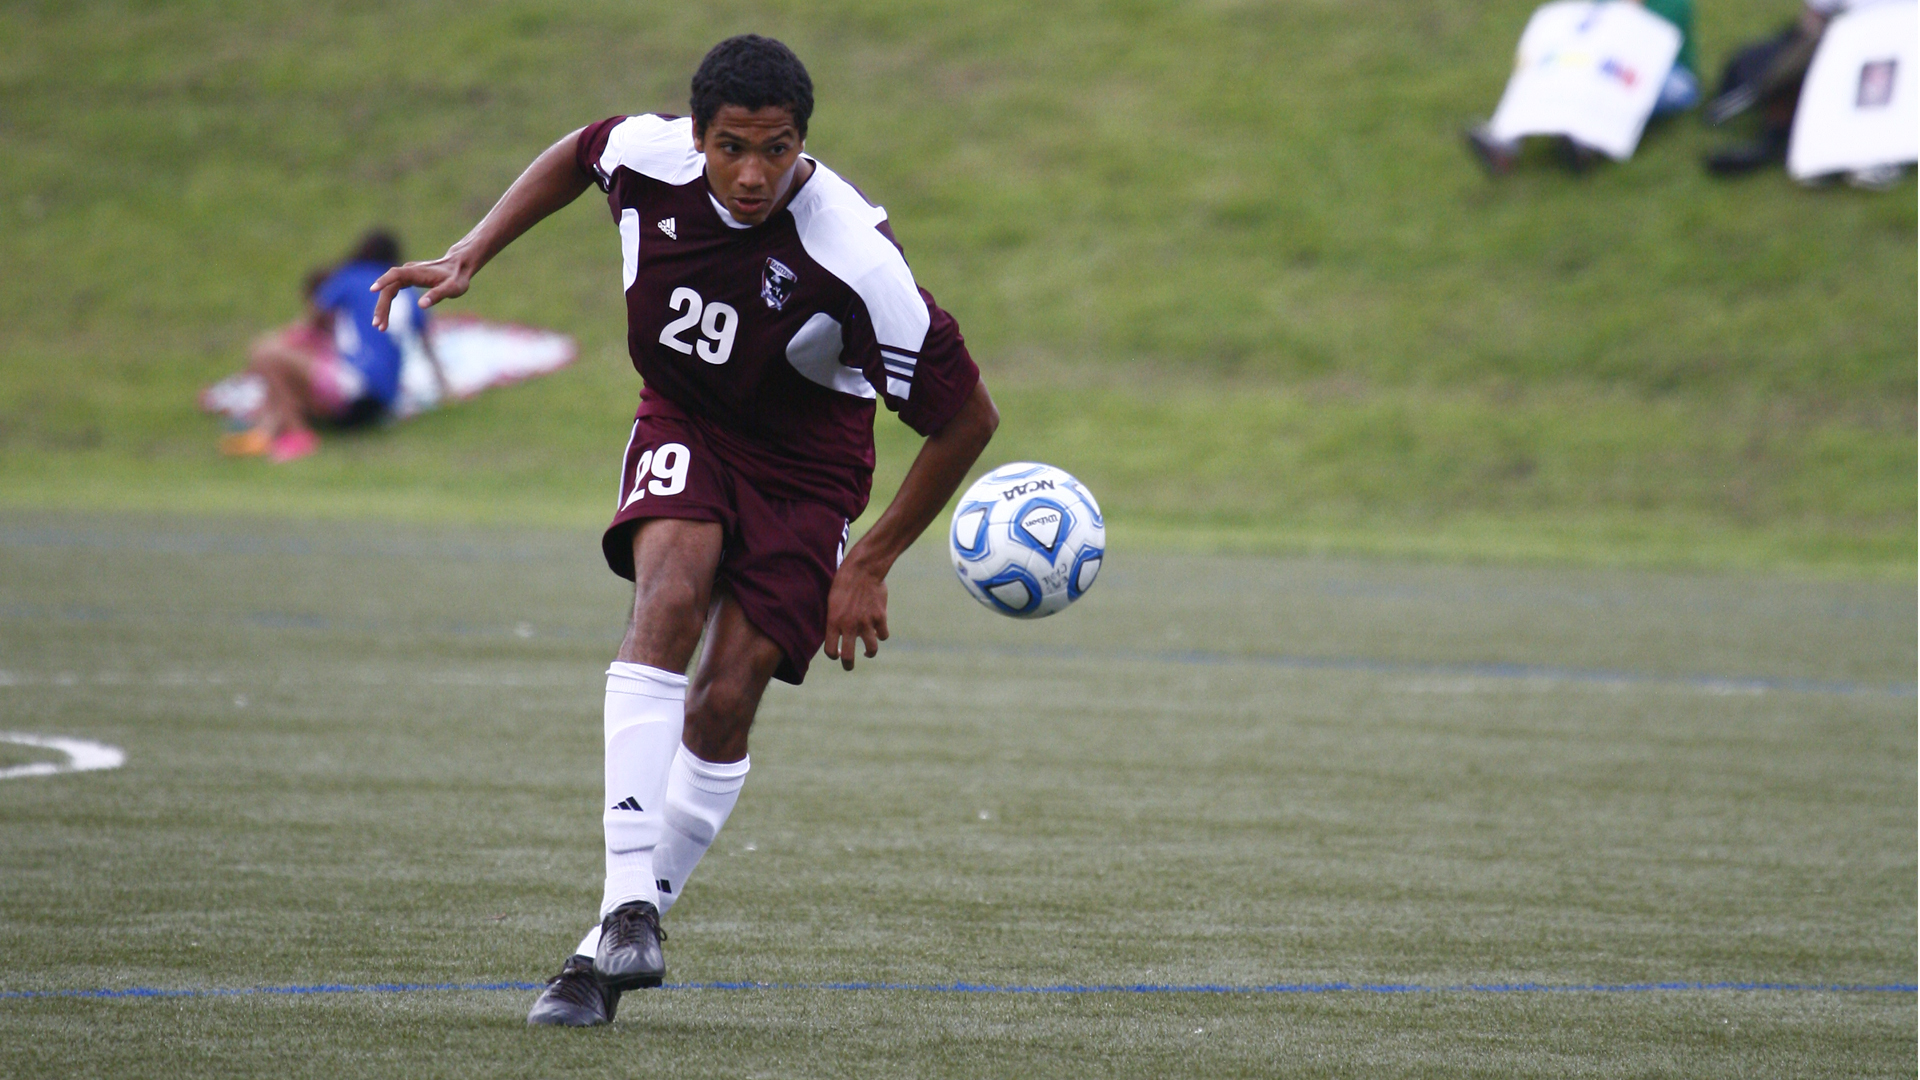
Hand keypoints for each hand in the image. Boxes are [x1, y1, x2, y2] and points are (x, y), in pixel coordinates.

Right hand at [368, 252, 474, 330]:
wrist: (458, 266)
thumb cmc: (457, 278)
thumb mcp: (452, 289)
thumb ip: (437, 295)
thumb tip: (421, 305)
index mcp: (417, 272)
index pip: (396, 274)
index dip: (384, 281)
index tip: (373, 290)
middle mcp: (408, 271)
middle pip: (389, 288)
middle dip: (382, 306)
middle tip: (378, 325)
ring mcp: (407, 274)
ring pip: (389, 290)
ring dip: (383, 307)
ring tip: (380, 326)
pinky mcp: (407, 278)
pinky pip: (393, 290)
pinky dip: (388, 303)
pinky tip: (385, 316)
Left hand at [823, 554, 889, 670]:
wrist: (863, 569)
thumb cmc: (844, 581)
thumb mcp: (832, 600)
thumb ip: (836, 619)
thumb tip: (838, 634)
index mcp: (834, 622)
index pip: (830, 650)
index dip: (833, 655)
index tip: (837, 654)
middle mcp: (849, 626)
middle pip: (848, 657)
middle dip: (848, 665)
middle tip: (848, 666)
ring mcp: (866, 623)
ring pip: (871, 649)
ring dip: (869, 652)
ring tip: (867, 651)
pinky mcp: (880, 617)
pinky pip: (883, 635)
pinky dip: (881, 634)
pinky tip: (878, 631)